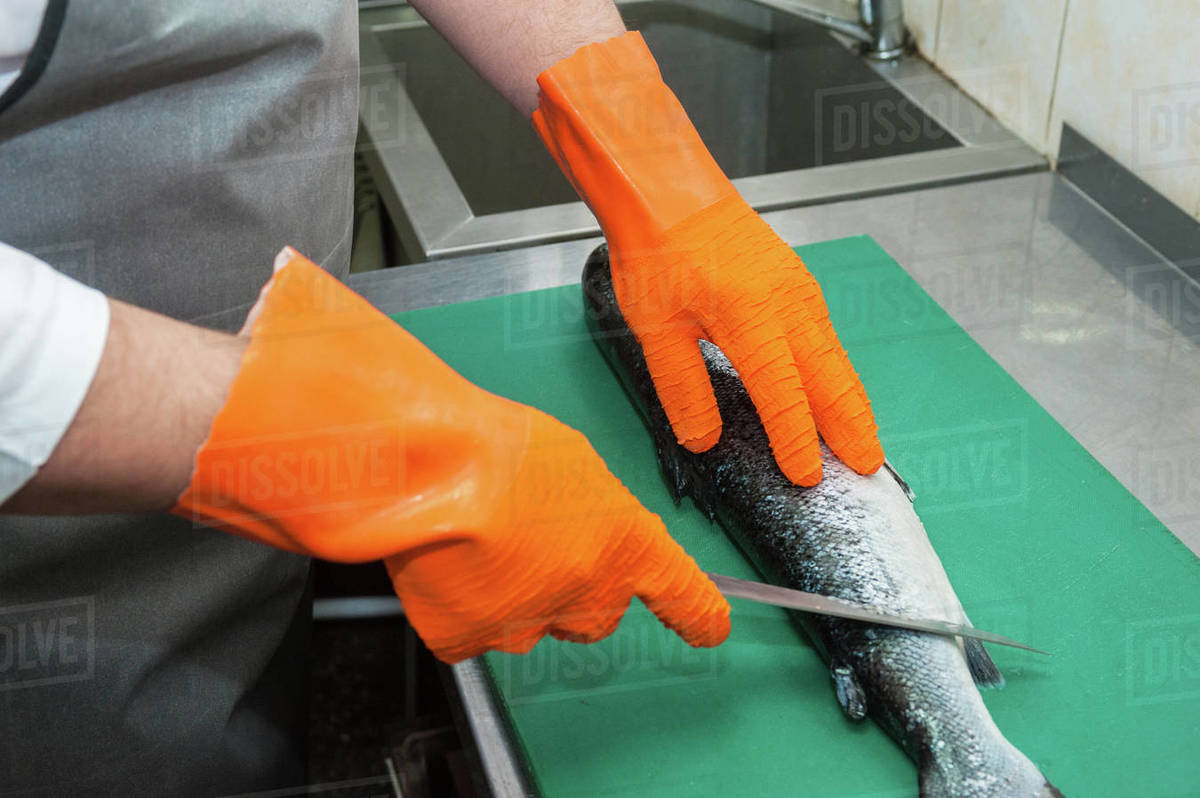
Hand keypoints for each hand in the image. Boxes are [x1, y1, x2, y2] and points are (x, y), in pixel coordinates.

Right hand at [174, 249, 728, 662]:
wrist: (423, 467)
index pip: (683, 595)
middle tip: (531, 542)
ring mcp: (525, 625)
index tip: (710, 628)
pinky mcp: (465, 639)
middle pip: (596, 614)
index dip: (699, 616)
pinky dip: (460, 605)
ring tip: (475, 537)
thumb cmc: (496, 446)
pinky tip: (444, 562)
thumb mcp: (576, 462)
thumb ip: (597, 510)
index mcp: (626, 547)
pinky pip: (470, 631)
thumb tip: (587, 532)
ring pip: (530, 622)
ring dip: (513, 591)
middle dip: (573, 587)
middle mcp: (587, 596)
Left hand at [533, 32, 883, 485]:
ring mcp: (799, 292)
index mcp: (751, 317)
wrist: (669, 191)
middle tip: (868, 470)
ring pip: (836, 359)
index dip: (798, 441)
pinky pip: (827, 339)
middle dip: (853, 428)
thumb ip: (683, 388)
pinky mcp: (798, 285)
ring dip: (850, 403)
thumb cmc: (659, 250)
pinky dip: (836, 374)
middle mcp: (788, 304)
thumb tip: (704, 437)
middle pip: (832, 379)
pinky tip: (832, 394)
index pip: (784, 394)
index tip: (807, 477)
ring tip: (860, 443)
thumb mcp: (655, 328)